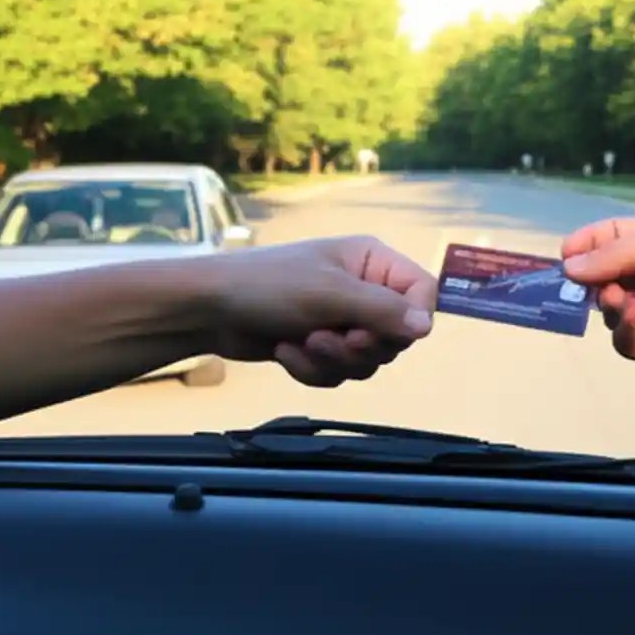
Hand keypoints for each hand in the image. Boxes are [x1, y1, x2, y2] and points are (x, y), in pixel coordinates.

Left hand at [208, 236, 436, 386]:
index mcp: (372, 261)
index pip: (422, 292)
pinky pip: (340, 372)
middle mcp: (363, 288)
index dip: (410, 320)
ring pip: (367, 360)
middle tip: (329, 339)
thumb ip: (382, 310)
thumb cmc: (268, 286)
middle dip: (360, 347)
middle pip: (396, 335)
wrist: (208, 310)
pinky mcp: (321, 346)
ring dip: (333, 361)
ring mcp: (342, 319)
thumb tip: (426, 329)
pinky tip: (285, 352)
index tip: (386, 334)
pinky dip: (313, 369)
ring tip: (301, 343)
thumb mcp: (329, 294)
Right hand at [562, 216, 634, 375]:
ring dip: (608, 305)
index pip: (607, 239)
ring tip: (624, 302)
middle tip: (587, 286)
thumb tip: (569, 265)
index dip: (584, 246)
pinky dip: (622, 330)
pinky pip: (622, 340)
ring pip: (606, 310)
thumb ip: (614, 254)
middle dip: (590, 280)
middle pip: (599, 276)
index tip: (565, 256)